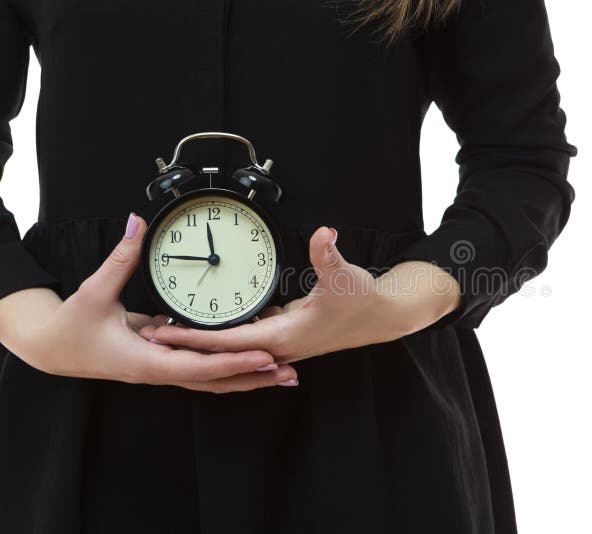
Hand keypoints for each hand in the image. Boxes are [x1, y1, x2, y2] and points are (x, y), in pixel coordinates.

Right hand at [0, 213, 297, 392]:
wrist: (52, 349)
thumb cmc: (71, 328)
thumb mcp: (93, 292)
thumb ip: (120, 258)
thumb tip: (135, 224)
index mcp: (148, 362)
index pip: (201, 367)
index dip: (234, 362)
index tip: (265, 358)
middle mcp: (160, 371)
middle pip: (216, 382)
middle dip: (253, 379)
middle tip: (289, 375)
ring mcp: (163, 370)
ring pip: (213, 380)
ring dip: (246, 378)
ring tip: (280, 374)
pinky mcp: (164, 362)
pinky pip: (203, 370)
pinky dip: (228, 368)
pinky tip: (251, 362)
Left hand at [140, 226, 461, 364]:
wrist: (382, 317)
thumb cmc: (363, 301)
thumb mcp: (346, 276)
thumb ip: (329, 254)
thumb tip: (323, 233)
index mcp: (285, 335)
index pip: (229, 341)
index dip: (195, 337)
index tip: (165, 333)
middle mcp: (279, 345)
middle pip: (223, 350)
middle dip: (188, 344)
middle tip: (151, 333)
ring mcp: (281, 342)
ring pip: (234, 346)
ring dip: (204, 340)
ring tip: (171, 328)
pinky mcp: (285, 333)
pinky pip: (247, 338)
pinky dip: (225, 334)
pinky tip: (209, 324)